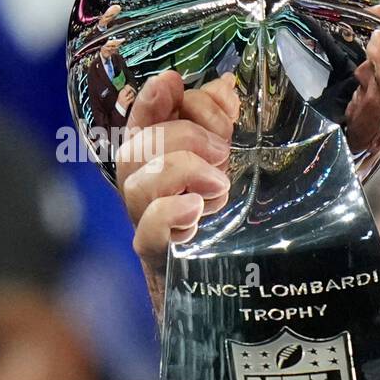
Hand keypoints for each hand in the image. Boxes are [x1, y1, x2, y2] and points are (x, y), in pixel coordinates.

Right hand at [114, 70, 239, 317]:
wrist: (240, 298)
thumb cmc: (242, 224)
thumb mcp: (243, 167)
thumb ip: (228, 126)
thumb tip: (228, 86)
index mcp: (165, 164)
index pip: (144, 122)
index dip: (152, 100)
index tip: (172, 80)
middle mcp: (150, 193)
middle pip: (137, 149)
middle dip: (179, 135)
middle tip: (221, 148)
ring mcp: (152, 227)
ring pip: (137, 185)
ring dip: (179, 170)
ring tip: (219, 181)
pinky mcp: (165, 262)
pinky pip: (149, 235)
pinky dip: (170, 214)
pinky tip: (196, 208)